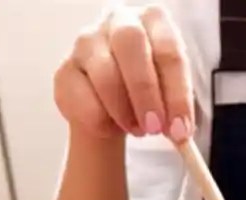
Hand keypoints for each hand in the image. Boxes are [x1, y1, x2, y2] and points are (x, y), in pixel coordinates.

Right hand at [54, 4, 193, 141]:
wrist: (113, 101)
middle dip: (145, 93)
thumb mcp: (171, 92)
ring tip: (137, 130)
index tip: (180, 130)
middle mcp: (119, 21)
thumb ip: (177, 107)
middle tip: (155, 128)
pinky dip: (100, 122)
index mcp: (154, 20)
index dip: (177, 95)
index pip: (168, 51)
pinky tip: (110, 125)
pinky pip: (82, 100)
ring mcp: (87, 42)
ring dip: (124, 112)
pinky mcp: (64, 70)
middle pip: (130, 45)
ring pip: (105, 75)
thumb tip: (180, 133)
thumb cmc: (150, 89)